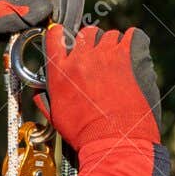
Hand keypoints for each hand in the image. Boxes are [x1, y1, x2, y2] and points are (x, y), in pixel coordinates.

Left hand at [0, 0, 52, 80]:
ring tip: (27, 37)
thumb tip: (46, 8)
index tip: (45, 10)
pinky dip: (20, 35)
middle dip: (35, 8)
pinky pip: (15, 26)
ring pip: (23, 11)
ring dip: (29, 24)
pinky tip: (18, 43)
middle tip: (40, 27)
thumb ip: (14, 14)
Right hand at [35, 25, 162, 148]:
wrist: (113, 142)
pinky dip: (135, 43)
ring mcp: (105, 54)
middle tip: (100, 60)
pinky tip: (135, 56)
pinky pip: (133, 36)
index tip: (65, 37)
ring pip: (110, 35)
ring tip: (119, 65)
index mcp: (60, 72)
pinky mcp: (128, 56)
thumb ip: (47, 100)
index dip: (60, 34)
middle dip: (92, 43)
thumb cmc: (85, 134)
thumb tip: (39, 94)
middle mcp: (80, 58)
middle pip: (86, 34)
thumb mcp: (57, 119)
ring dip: (114, 46)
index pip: (54, 37)